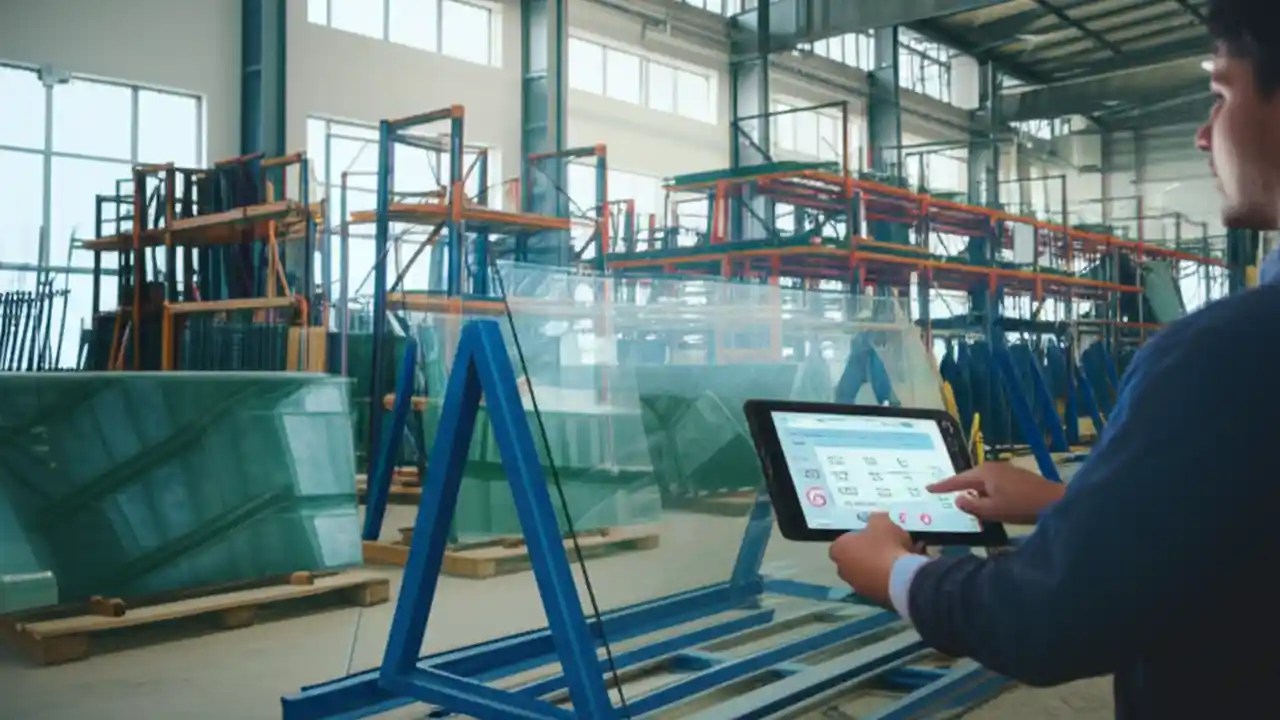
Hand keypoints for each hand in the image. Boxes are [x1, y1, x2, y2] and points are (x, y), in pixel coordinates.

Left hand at [828, 514, 918, 606]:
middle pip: (855, 558)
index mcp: (839, 550)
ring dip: (882, 566)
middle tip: (888, 544)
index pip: (842, 542)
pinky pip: (882, 584)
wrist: (901, 579)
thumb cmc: (885, 545)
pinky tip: (908, 570)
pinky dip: (892, 578)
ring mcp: (858, 587)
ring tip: (904, 557)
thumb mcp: (882, 522)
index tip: (872, 534)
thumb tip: (875, 521)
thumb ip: (875, 520)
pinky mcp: (875, 600)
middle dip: (869, 553)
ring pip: (870, 572)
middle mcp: (843, 571)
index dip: (857, 538)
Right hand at [928, 462, 1065, 524]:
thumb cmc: (1020, 506)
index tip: (929, 488)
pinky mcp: (1014, 476)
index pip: (957, 480)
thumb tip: (958, 500)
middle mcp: (992, 467)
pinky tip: (985, 500)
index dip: (942, 486)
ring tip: (963, 500)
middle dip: (957, 486)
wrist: (1054, 501)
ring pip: (981, 480)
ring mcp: (1005, 470)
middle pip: (969, 477)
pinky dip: (984, 491)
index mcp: (984, 473)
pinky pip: (991, 482)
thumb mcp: (992, 510)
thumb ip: (972, 506)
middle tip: (943, 493)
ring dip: (972, 490)